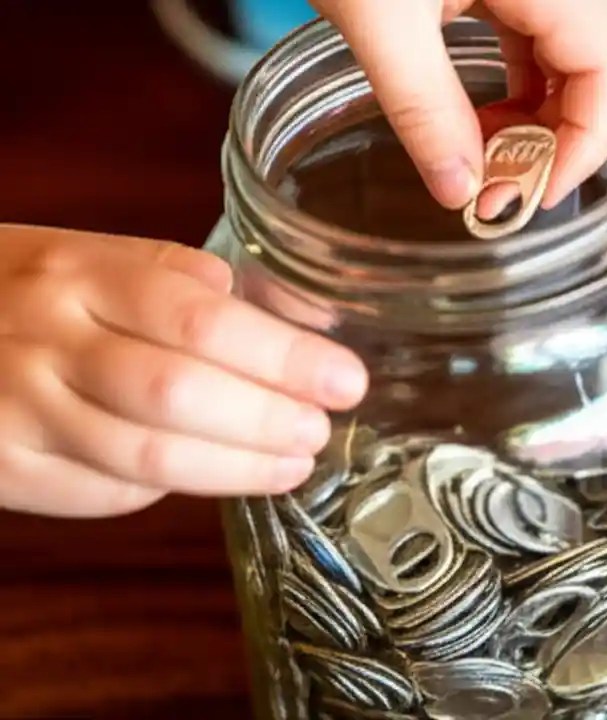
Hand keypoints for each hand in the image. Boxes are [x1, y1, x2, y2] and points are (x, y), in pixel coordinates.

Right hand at [0, 225, 367, 517]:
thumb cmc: (33, 295)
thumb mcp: (102, 262)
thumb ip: (196, 285)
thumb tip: (309, 315)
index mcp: (82, 272)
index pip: (200, 317)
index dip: (283, 357)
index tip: (346, 380)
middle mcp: (47, 338)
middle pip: (178, 392)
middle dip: (267, 419)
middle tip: (321, 430)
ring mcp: (19, 408)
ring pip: (145, 456)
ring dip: (235, 467)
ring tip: (292, 463)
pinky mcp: (7, 468)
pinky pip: (105, 493)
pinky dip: (170, 491)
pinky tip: (216, 476)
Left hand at [311, 0, 606, 210]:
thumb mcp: (378, 18)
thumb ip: (425, 110)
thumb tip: (459, 185)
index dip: (584, 144)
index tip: (534, 195)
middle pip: (601, 62)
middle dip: (563, 135)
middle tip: (510, 185)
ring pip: (570, 49)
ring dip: (540, 111)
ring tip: (490, 156)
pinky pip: (534, 28)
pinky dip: (517, 78)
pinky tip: (481, 112)